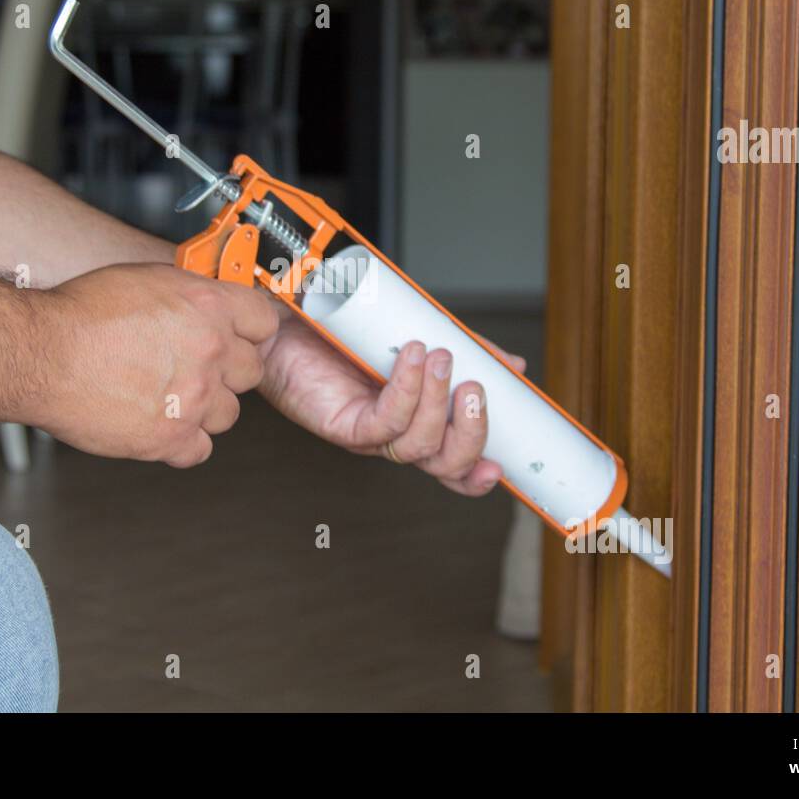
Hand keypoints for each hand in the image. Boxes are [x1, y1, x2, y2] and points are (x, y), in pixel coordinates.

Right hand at [27, 263, 278, 465]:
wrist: (40, 354)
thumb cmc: (80, 314)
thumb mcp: (146, 280)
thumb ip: (188, 295)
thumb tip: (204, 304)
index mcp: (209, 307)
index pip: (264, 323)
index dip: (249, 332)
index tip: (239, 338)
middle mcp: (210, 351)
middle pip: (251, 372)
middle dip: (227, 372)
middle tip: (198, 369)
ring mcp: (195, 398)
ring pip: (228, 414)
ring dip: (205, 409)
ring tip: (171, 398)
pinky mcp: (171, 438)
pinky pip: (200, 450)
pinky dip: (183, 444)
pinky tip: (160, 426)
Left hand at [257, 311, 525, 495]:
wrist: (286, 323)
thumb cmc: (347, 333)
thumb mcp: (420, 334)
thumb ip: (465, 351)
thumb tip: (512, 365)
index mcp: (419, 422)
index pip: (454, 464)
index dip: (478, 475)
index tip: (501, 466)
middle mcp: (396, 436)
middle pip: (444, 465)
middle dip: (469, 434)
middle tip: (476, 390)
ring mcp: (369, 434)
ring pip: (416, 445)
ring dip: (435, 400)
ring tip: (439, 356)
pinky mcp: (343, 425)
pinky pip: (383, 424)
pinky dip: (404, 391)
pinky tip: (409, 358)